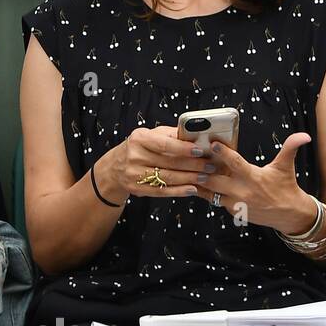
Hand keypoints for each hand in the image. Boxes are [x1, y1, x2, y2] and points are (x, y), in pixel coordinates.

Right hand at [98, 125, 214, 201]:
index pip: (164, 144)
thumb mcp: (150, 135)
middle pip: (169, 163)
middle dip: (193, 165)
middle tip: (210, 166)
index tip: (200, 151)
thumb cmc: (139, 148)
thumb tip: (196, 135)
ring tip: (205, 177)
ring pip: (167, 178)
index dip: (183, 148)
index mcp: (139, 139)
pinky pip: (161, 191)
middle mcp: (134, 156)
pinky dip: (178, 191)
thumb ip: (171, 135)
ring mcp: (134, 174)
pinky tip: (192, 189)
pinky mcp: (137, 189)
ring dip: (189, 179)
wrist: (114, 167)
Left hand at [189, 132, 315, 230]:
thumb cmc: (286, 187)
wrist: (290, 215)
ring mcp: (235, 203)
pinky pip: (214, 200)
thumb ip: (290, 148)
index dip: (223, 153)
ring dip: (200, 181)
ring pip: (210, 192)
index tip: (212, 143)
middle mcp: (242, 192)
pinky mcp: (231, 210)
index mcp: (254, 178)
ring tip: (187, 169)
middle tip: (191, 157)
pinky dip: (205, 191)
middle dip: (202, 169)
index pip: (235, 163)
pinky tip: (195, 181)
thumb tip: (304, 135)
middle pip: (215, 180)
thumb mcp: (286, 167)